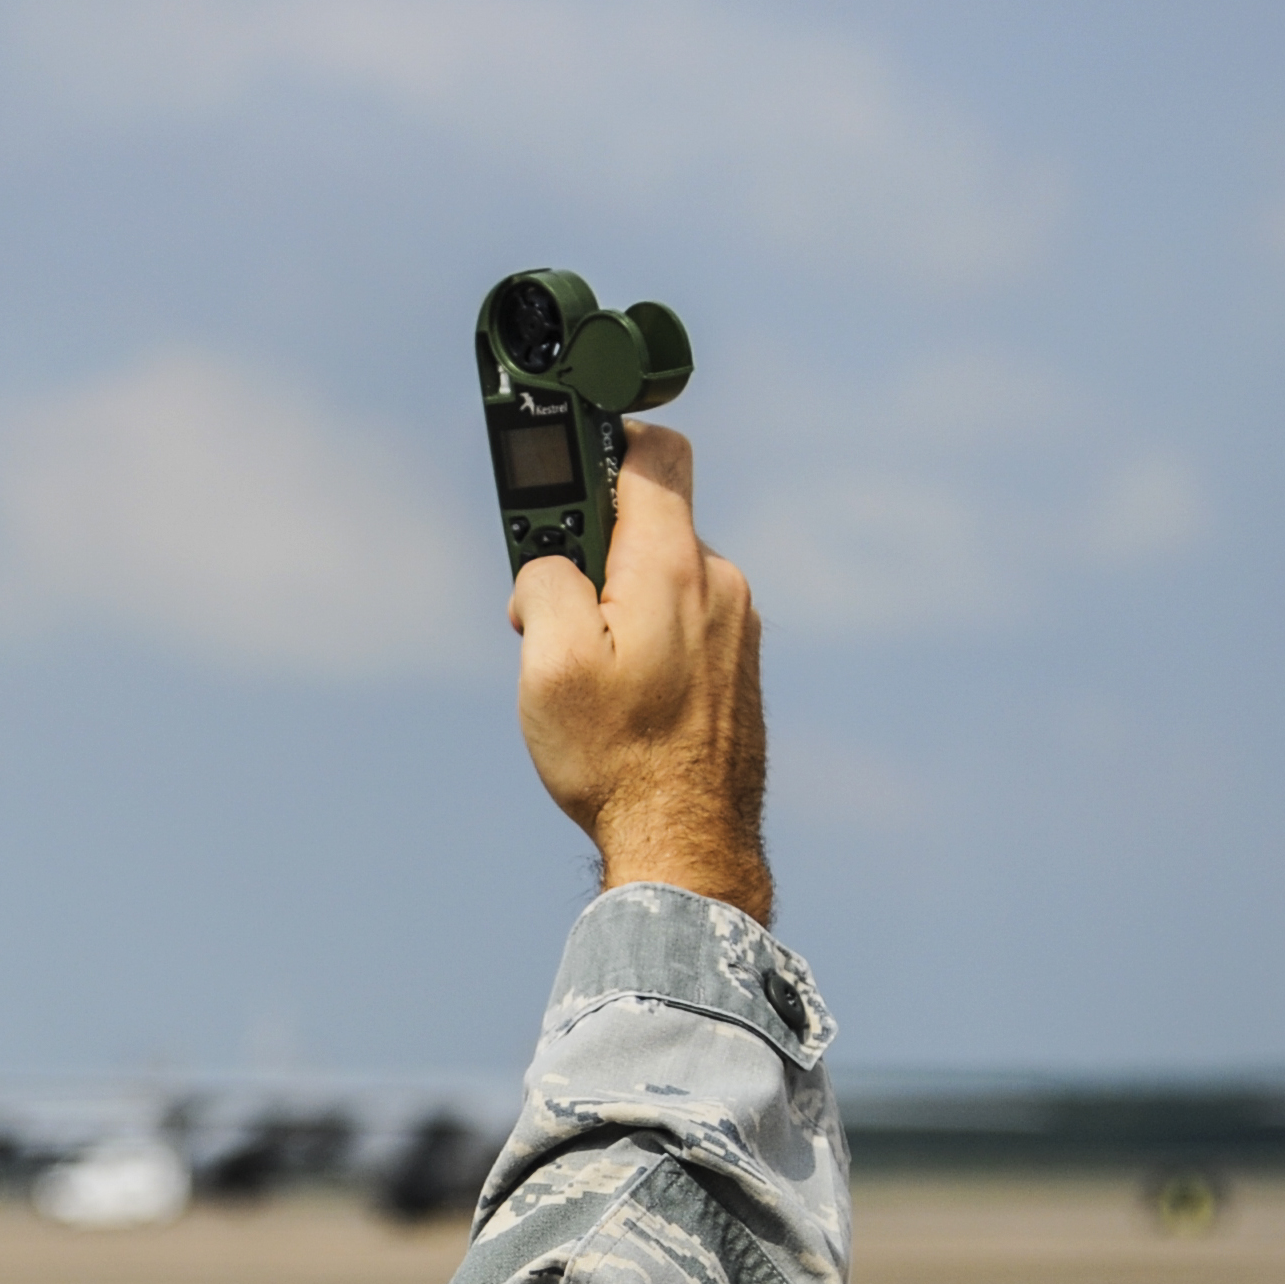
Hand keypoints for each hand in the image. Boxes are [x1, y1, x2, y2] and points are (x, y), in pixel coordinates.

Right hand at [509, 425, 770, 925]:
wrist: (690, 845)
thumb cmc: (618, 760)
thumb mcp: (549, 664)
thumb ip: (544, 581)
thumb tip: (548, 565)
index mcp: (673, 567)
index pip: (654, 452)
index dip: (606, 438)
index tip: (565, 468)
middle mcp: (719, 585)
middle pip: (647, 523)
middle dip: (590, 551)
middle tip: (553, 614)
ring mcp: (738, 627)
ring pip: (662, 578)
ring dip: (617, 602)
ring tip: (590, 675)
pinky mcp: (740, 666)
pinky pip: (684, 621)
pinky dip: (646, 637)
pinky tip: (624, 698)